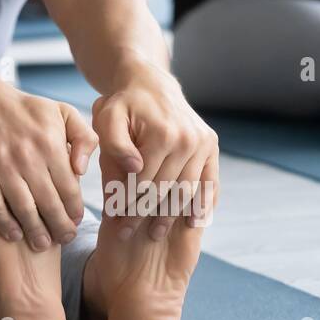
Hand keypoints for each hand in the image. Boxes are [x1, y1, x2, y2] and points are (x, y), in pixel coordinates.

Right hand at [0, 78, 97, 250]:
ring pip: (23, 209)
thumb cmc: (27, 110)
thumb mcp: (63, 113)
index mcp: (50, 144)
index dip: (74, 210)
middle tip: (64, 239)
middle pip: (49, 203)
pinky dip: (5, 224)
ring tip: (42, 244)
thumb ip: (84, 138)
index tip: (75, 221)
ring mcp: (1, 166)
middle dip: (59, 227)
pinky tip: (15, 234)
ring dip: (35, 231)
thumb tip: (81, 170)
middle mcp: (27, 156)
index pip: (69, 188)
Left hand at [93, 60, 218, 239]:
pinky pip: (209, 181)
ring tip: (155, 233)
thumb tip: (134, 168)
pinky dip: (203, 204)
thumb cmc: (123, 105)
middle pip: (164, 190)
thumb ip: (115, 145)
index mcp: (162, 134)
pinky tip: (193, 222)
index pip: (142, 183)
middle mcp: (188, 139)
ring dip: (171, 216)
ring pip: (186, 191)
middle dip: (145, 216)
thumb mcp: (107, 118)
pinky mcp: (211, 145)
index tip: (116, 224)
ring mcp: (203, 143)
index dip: (127, 207)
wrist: (151, 84)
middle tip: (129, 235)